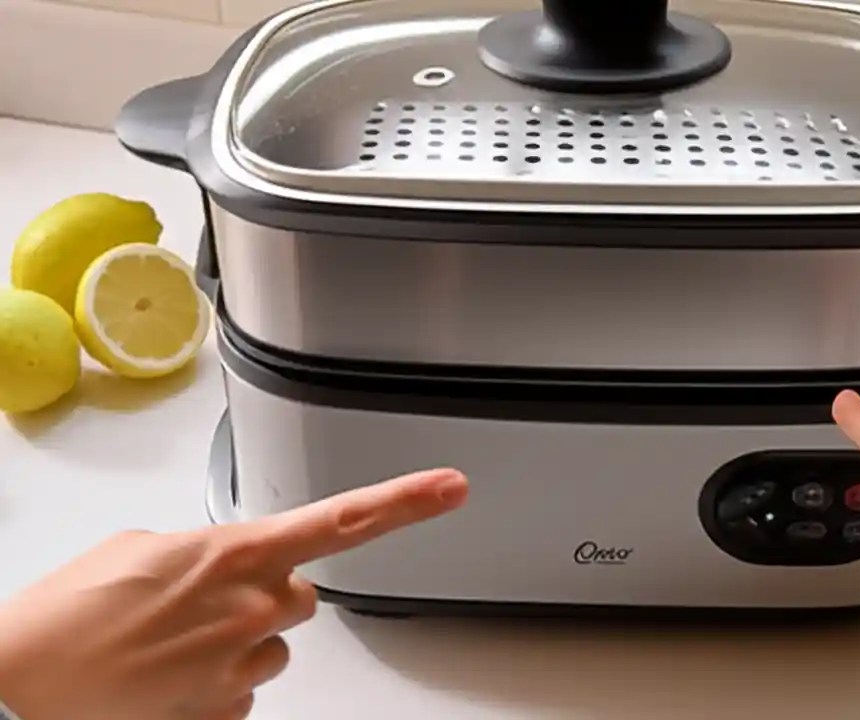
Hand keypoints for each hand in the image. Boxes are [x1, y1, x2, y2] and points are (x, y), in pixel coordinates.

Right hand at [0, 468, 467, 719]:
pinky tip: (163, 682)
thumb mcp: (140, 551)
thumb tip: (223, 569)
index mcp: (233, 554)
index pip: (342, 521)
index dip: (405, 502)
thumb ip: (207, 552)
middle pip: (302, 596)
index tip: (451, 488)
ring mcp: (242, 667)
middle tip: (200, 606)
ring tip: (166, 647)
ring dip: (235, 646)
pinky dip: (212, 690)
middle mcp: (251, 609)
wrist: (19, 684)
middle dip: (266, 597)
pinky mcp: (227, 715)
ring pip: (272, 650)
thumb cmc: (65, 615)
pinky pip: (242, 695)